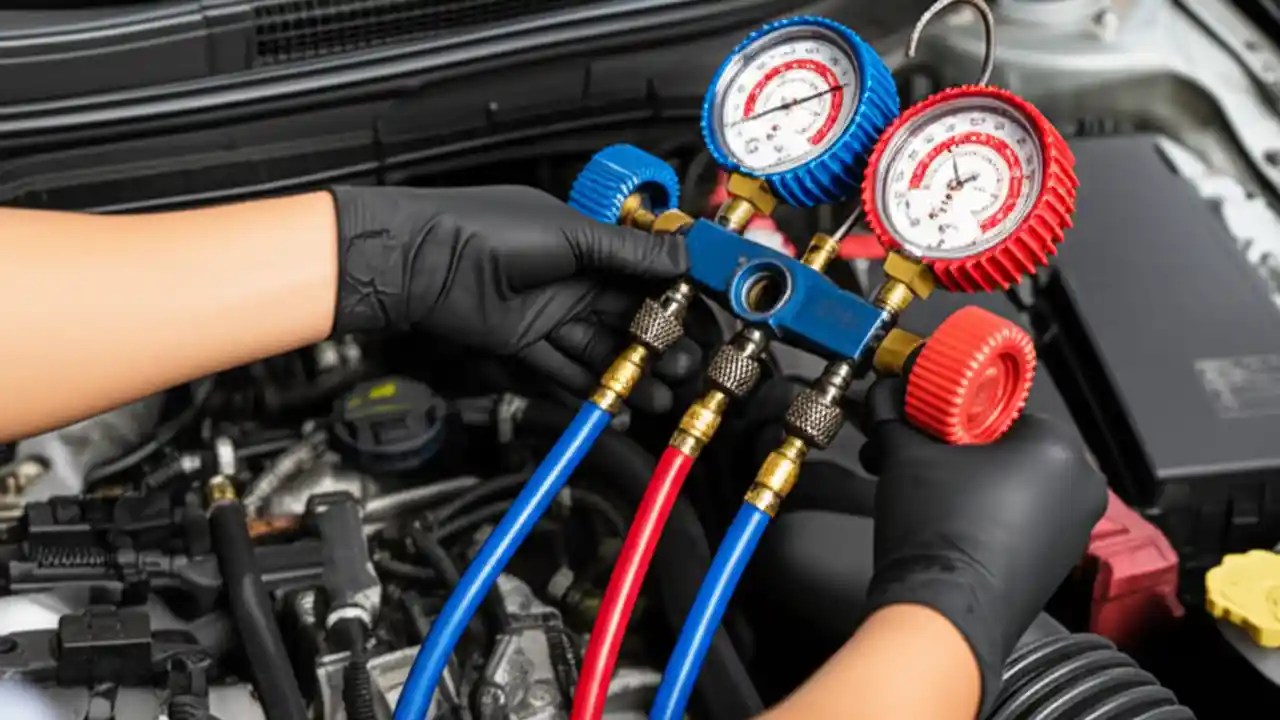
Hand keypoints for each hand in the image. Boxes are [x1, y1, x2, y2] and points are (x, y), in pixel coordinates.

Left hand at [329, 185, 698, 412]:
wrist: (417, 260)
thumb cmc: (482, 229)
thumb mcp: (569, 236)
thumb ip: (627, 252)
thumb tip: (680, 254)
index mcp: (588, 241)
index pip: (648, 273)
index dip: (680, 297)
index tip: (710, 319)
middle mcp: (573, 277)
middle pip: (630, 317)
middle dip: (663, 344)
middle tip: (689, 366)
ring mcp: (549, 311)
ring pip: (603, 349)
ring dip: (634, 373)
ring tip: (663, 395)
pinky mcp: (525, 343)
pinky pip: (567, 371)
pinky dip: (594, 391)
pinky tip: (622, 407)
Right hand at [858, 378, 1106, 715]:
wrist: (943, 616)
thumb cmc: (938, 535)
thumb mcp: (905, 454)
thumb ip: (896, 413)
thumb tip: (887, 393)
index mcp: (1056, 446)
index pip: (998, 406)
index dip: (950, 410)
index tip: (923, 417)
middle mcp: (1079, 484)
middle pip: (1005, 444)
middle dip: (955, 447)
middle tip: (915, 451)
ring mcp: (1073, 527)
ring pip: (1011, 482)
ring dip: (965, 479)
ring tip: (921, 485)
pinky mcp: (1056, 560)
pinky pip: (1019, 516)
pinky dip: (984, 510)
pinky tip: (944, 517)